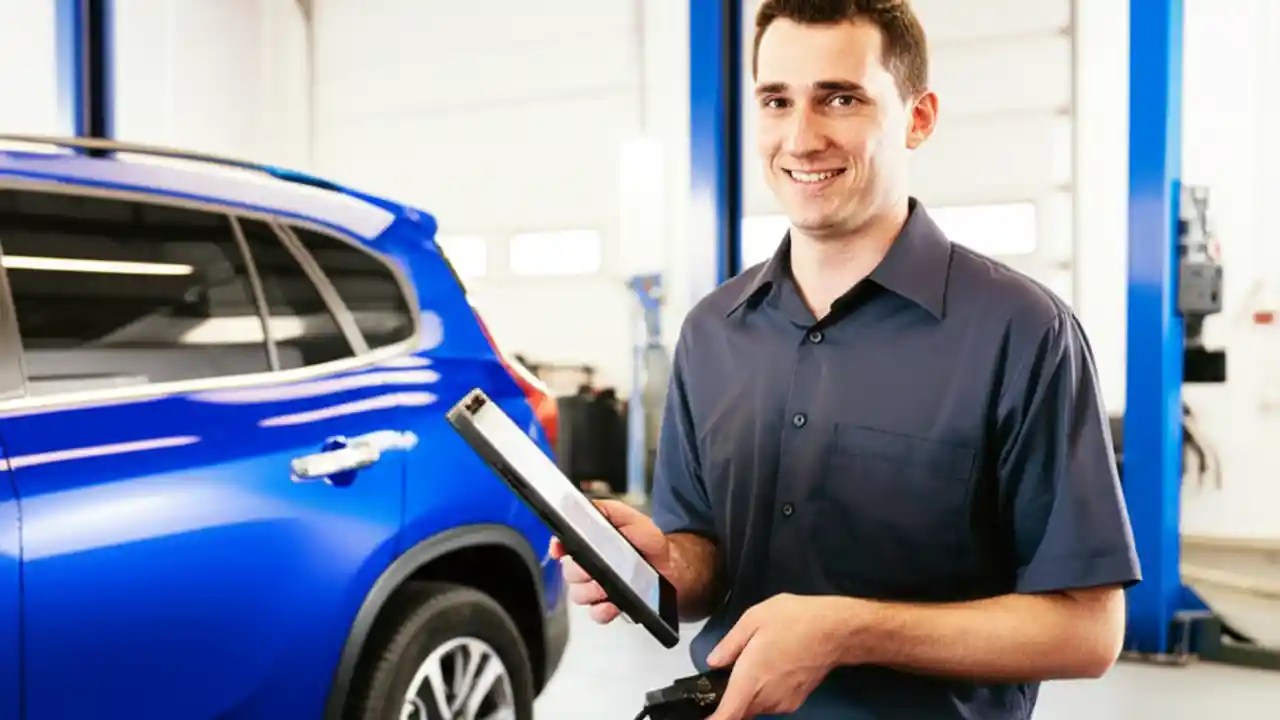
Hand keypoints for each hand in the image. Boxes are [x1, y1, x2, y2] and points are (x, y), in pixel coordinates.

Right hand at [548, 499, 670, 623]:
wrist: (671, 565)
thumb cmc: (649, 542)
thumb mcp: (630, 518)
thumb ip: (608, 511)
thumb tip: (584, 509)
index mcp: (589, 543)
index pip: (561, 546)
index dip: (558, 547)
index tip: (560, 549)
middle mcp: (588, 566)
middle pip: (568, 573)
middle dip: (580, 571)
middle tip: (597, 566)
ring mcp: (596, 588)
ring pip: (578, 594)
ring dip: (592, 590)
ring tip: (607, 585)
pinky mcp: (608, 606)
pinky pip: (595, 613)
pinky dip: (603, 609)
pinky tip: (612, 602)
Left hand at [705, 593, 858, 719]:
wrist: (836, 629)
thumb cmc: (795, 620)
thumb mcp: (753, 619)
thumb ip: (729, 644)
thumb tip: (713, 662)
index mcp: (750, 680)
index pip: (727, 716)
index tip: (705, 716)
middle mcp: (766, 698)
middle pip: (739, 711)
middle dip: (731, 698)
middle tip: (732, 670)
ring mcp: (783, 703)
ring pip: (755, 706)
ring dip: (749, 692)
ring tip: (758, 661)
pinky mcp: (796, 701)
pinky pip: (771, 702)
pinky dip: (765, 691)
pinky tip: (773, 665)